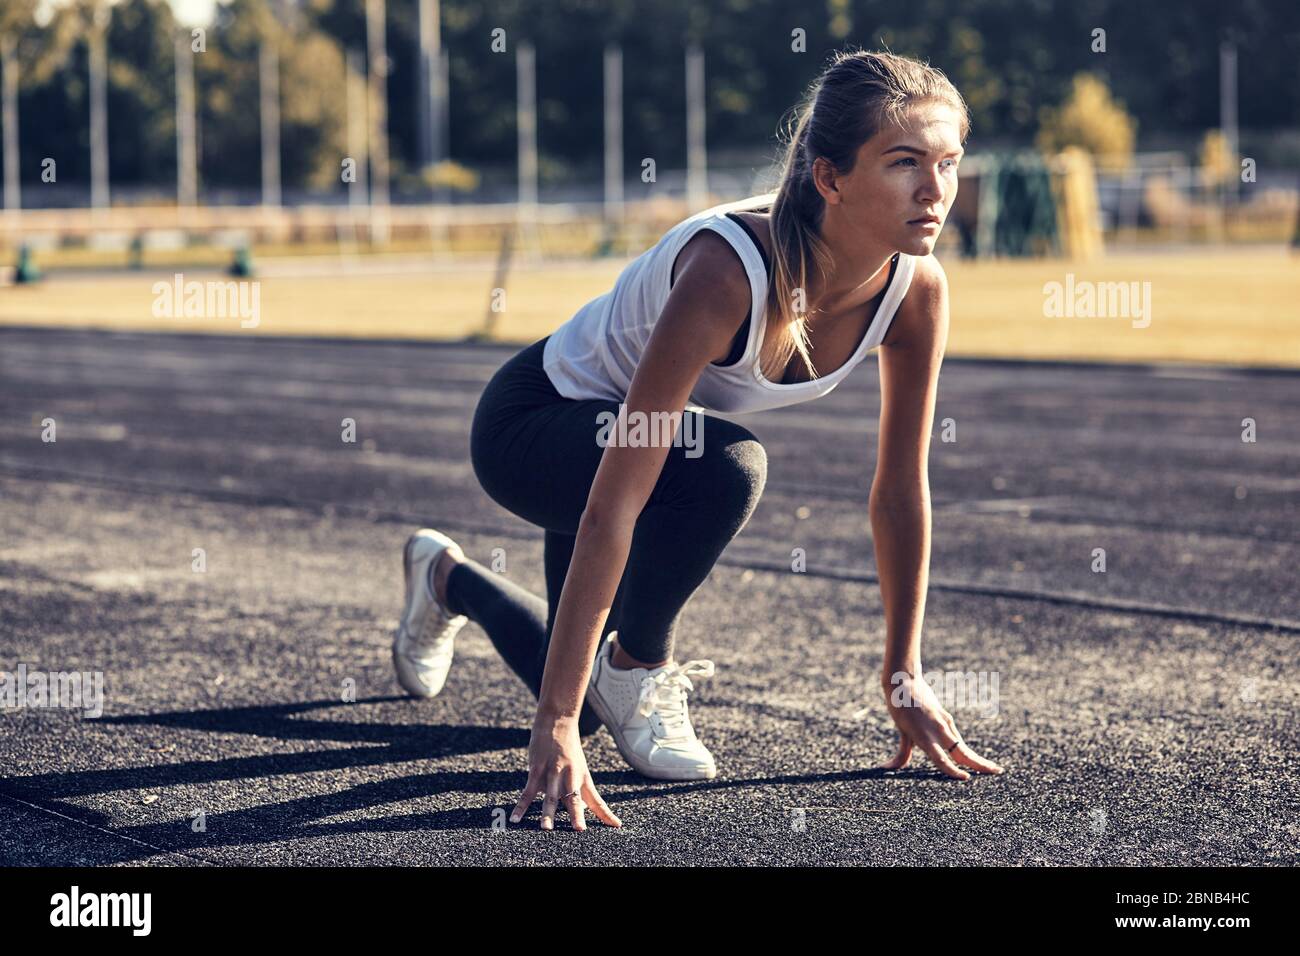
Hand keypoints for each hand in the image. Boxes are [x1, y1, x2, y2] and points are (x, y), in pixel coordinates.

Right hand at [509, 711, 622, 830]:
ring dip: (548, 814)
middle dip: (576, 815)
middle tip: (579, 830)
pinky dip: (521, 806)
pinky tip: (515, 819)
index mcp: (583, 778)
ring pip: (550, 796)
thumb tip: (580, 806)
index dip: (606, 814)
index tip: (617, 826)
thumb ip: (577, 787)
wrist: (557, 720)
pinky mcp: (537, 769)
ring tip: (546, 829)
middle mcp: (570, 777)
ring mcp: (553, 773)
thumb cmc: (568, 746)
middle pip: (574, 799)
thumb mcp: (578, 766)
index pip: (597, 800)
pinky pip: (528, 792)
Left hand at [878, 669, 1004, 779]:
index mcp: (925, 736)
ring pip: (963, 746)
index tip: (966, 779)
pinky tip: (971, 756)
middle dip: (980, 764)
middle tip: (998, 771)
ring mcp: (945, 723)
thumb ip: (902, 753)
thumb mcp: (901, 730)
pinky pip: (956, 737)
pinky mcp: (946, 718)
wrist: (904, 681)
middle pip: (963, 752)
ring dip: (977, 758)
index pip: (941, 759)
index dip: (952, 771)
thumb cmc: (899, 706)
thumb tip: (887, 767)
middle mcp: (938, 731)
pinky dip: (964, 748)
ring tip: (991, 768)